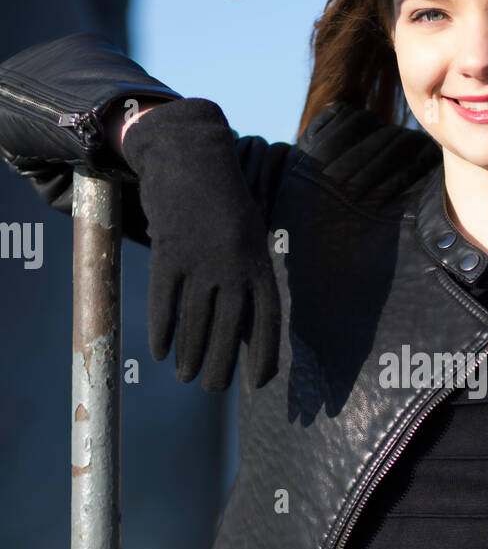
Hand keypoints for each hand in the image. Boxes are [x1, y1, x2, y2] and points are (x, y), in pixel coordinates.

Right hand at [119, 97, 280, 391]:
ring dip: (191, 355)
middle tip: (213, 390)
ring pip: (196, 321)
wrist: (192, 158)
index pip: (267, 321)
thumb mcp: (250, 237)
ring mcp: (201, 261)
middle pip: (230, 329)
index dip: (264, 355)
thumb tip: (248, 329)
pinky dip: (162, 330)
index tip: (258, 384)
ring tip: (187, 377)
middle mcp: (233, 267)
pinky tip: (160, 352)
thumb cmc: (225, 204)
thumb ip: (249, 278)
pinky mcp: (169, 253)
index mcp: (259, 263)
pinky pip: (165, 301)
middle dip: (222, 365)